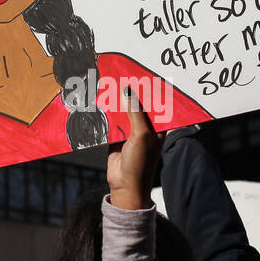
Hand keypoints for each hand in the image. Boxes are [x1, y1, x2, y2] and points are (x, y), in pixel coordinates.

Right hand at [107, 87, 160, 210]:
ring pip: (124, 113)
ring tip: (110, 83)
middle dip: (131, 94)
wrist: (124, 186)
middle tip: (123, 75)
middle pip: (138, 106)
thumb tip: (129, 91)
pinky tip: (101, 101)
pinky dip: (107, 114)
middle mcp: (146, 129)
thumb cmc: (140, 163)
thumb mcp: (141, 135)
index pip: (157, 105)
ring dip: (118, 103)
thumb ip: (135, 112)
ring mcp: (131, 133)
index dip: (151, 91)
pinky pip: (111, 123)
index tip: (144, 74)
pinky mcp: (116, 138)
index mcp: (158, 128)